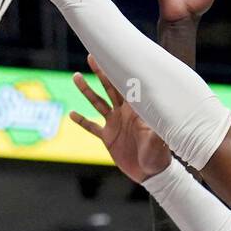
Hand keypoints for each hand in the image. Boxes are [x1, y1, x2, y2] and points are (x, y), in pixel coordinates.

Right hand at [70, 55, 171, 182]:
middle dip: (101, 73)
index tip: (113, 57)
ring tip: (76, 76)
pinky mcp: (107, 138)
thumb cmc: (159, 156)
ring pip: (97, 103)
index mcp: (137, 111)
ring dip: (87, 91)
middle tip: (92, 56)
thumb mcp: (158, 142)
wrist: (151, 173)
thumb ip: (156, 130)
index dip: (120, 73)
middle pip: (110, 89)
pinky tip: (71, 114)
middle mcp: (124, 113)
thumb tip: (159, 119)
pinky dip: (82, 121)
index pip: (127, 87)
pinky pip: (91, 127)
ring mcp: (115, 124)